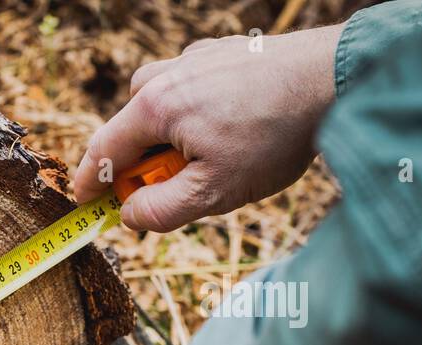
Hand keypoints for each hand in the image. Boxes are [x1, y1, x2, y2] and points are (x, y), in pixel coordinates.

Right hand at [73, 24, 343, 230]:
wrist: (337, 77)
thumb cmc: (275, 136)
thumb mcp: (213, 193)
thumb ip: (160, 211)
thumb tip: (127, 216)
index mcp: (153, 108)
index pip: (101, 151)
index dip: (88, 185)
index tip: (85, 206)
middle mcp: (165, 75)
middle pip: (128, 129)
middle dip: (140, 165)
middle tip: (173, 192)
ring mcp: (193, 58)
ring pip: (156, 105)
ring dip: (166, 137)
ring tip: (207, 158)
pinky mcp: (221, 52)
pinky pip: (188, 88)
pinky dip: (192, 113)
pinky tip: (229, 127)